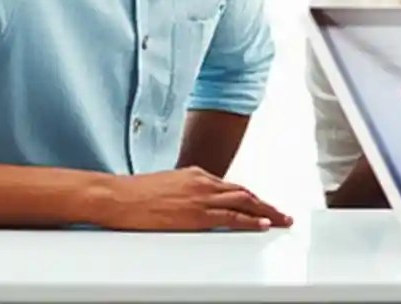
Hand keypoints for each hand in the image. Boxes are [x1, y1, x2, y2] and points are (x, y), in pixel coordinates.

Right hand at [89, 167, 292, 231]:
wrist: (116, 196)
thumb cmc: (134, 194)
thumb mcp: (166, 186)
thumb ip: (185, 192)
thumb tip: (192, 203)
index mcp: (196, 175)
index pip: (232, 187)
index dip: (251, 198)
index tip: (264, 205)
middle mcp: (203, 182)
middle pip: (244, 193)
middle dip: (266, 205)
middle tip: (283, 215)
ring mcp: (201, 197)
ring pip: (244, 202)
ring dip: (266, 211)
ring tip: (282, 220)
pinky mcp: (195, 213)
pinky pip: (230, 217)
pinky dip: (249, 220)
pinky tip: (262, 225)